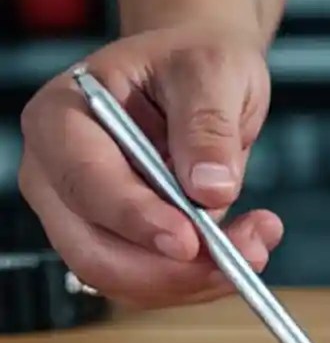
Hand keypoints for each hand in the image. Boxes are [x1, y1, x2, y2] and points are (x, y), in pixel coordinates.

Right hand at [17, 25, 281, 308]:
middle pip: (94, 249)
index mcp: (63, 117)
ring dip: (194, 280)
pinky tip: (246, 245)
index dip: (136, 219)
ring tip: (258, 243)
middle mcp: (58, 173)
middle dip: (171, 269)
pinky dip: (200, 278)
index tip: (191, 241)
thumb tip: (210, 190)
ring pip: (124, 278)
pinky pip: (151, 280)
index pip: (86, 183)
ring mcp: (83, 213)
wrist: (200, 74)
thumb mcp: (213, 71)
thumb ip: (208, 125)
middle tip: (245, 257)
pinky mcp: (119, 240)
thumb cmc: (195, 62)